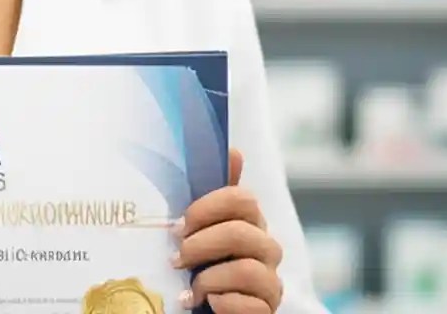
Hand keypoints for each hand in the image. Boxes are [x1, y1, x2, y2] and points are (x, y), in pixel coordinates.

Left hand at [171, 149, 282, 312]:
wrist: (204, 306)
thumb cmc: (199, 262)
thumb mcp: (198, 225)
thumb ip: (211, 191)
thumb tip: (234, 150)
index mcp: (249, 221)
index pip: (241, 198)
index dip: (207, 209)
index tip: (179, 225)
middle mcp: (265, 248)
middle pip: (241, 233)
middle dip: (201, 245)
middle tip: (177, 258)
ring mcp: (270, 280)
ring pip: (248, 270)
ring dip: (208, 279)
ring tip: (190, 288)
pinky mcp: (268, 309)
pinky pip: (252, 305)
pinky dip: (224, 304)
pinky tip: (209, 304)